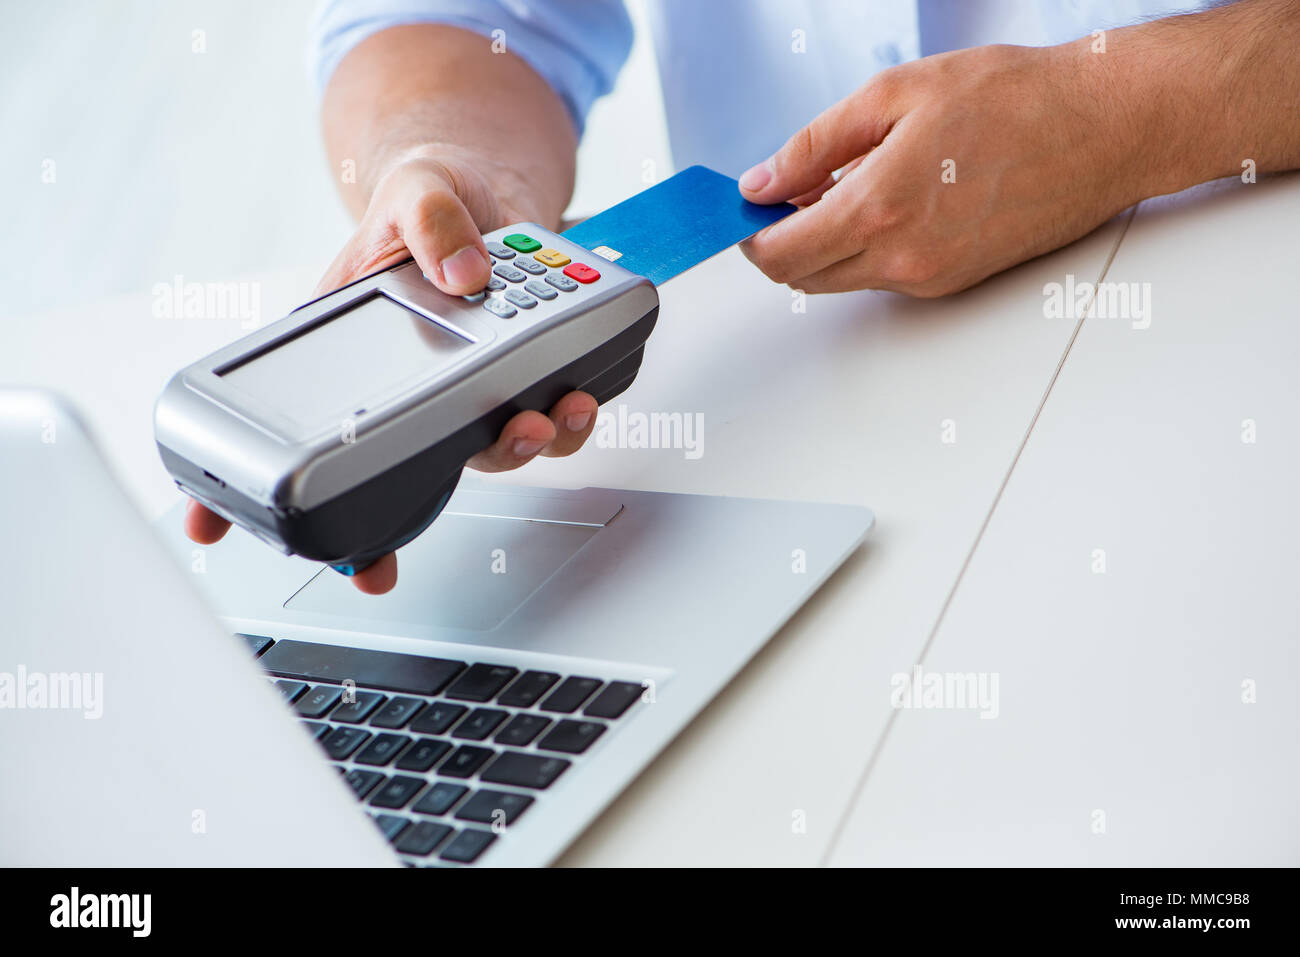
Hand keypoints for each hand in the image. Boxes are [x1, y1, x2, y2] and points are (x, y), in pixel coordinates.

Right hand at [184, 145, 597, 593]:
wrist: (491, 194)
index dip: (248, 488)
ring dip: (519, 447)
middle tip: (443, 465)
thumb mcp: (418, 190)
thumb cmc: (429, 197)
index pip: (292, 424)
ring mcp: (465, 390)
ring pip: (482, 448)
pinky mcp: (517, 382)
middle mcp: (409, 384)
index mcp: (359, 347)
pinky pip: (541, 415)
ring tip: (548, 418)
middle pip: (397, 464)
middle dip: (415, 503)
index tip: (212, 526)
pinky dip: (566, 417)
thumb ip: (432, 222)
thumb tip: (463, 273)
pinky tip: (579, 395)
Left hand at [738, 41, 1140, 296]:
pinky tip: (890, 199)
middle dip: (782, 239)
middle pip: (803, 277)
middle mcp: (901, 259)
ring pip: (842, 279)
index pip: (779, 255)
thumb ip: (814, 146)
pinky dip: (866, 248)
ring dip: (824, 244)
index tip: (746, 208)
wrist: (1103, 128)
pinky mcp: (952, 283)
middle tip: (789, 190)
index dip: (750, 233)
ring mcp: (929, 278)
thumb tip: (761, 181)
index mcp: (879, 209)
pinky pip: (884, 277)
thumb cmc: (1013, 100)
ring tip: (848, 183)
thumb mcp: (893, 96)